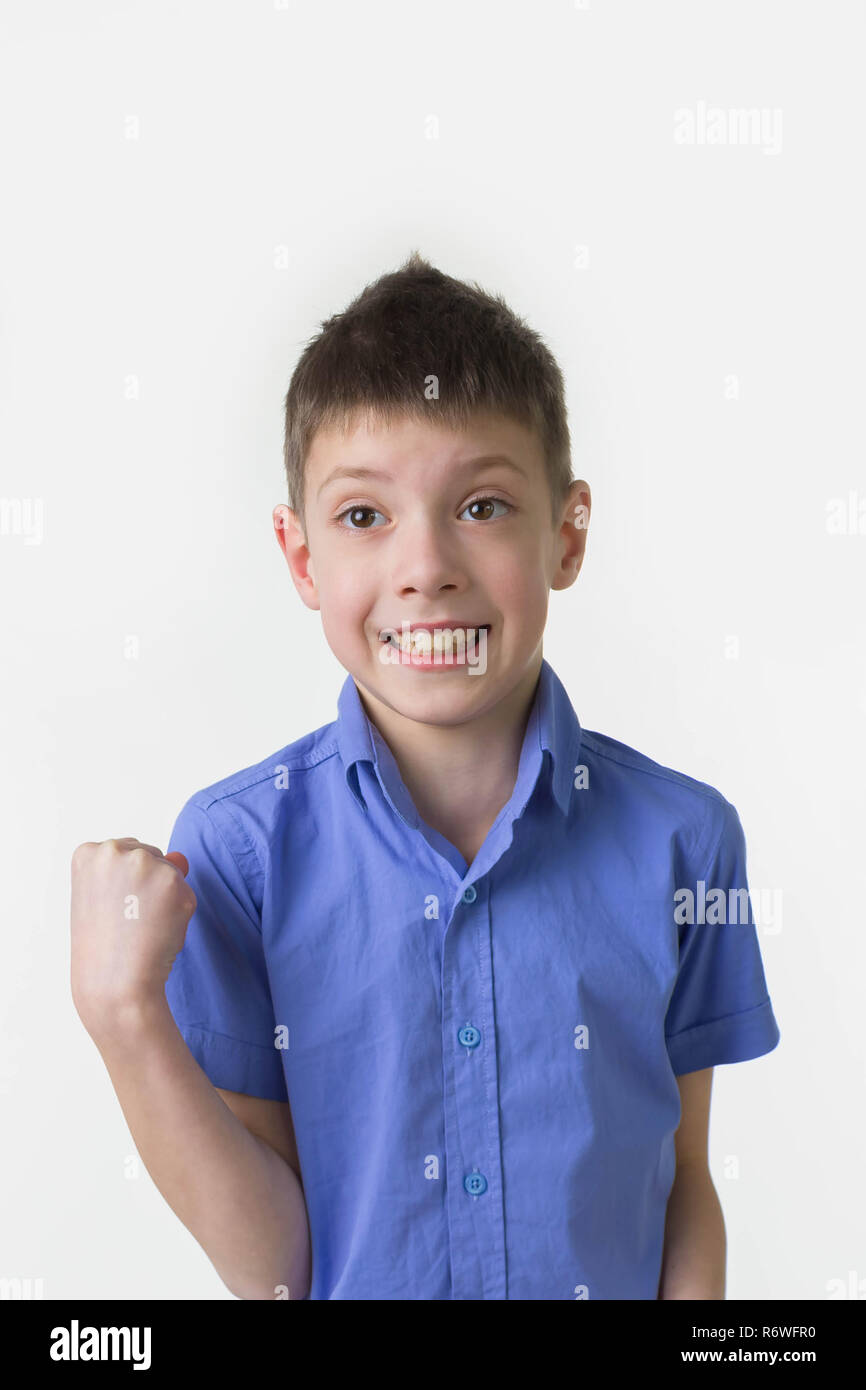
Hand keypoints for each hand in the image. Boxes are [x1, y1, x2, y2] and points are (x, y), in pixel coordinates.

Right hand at [70, 837, 195, 1033]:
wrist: (115, 984)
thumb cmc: (106, 946)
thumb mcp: (105, 897)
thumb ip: (139, 869)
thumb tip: (181, 858)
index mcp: (88, 853)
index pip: (126, 852)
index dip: (124, 885)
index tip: (113, 908)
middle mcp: (113, 851)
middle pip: (151, 856)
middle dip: (147, 886)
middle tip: (129, 920)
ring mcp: (143, 864)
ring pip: (170, 872)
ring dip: (165, 898)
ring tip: (142, 926)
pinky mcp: (172, 881)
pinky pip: (187, 892)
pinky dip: (180, 912)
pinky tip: (159, 930)